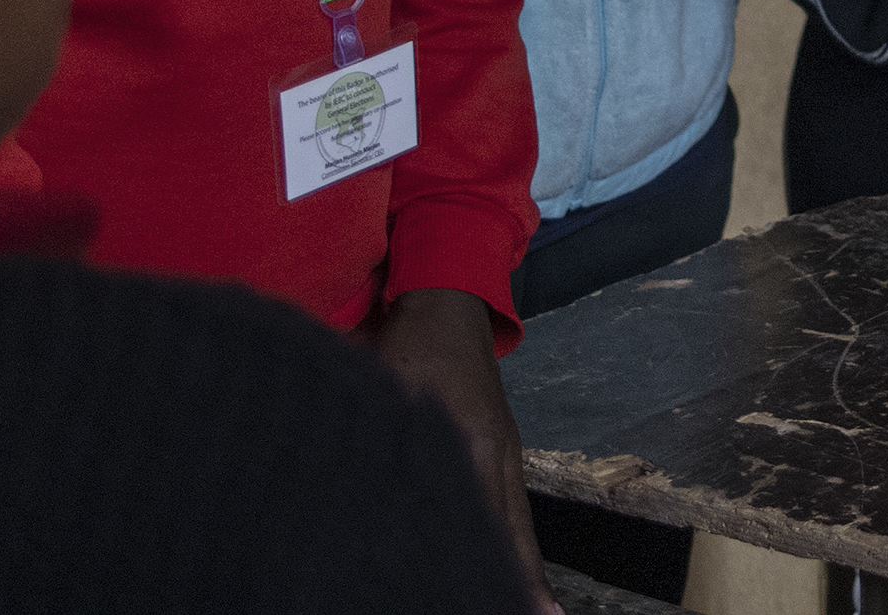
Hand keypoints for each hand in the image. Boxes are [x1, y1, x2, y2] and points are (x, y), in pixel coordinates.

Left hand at [365, 288, 553, 613]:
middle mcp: (494, 452)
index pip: (479, 522)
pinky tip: (520, 573)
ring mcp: (505, 450)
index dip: (489, 563)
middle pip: (510, 533)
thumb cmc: (403, 350)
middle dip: (519, 583)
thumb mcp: (379, 396)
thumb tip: (346, 505)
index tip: (495, 598)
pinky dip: (518, 544)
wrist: (447, 302)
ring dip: (522, 569)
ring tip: (541, 611)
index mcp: (465, 443)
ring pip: (517, 524)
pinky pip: (514, 508)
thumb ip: (373, 447)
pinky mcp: (504, 448)